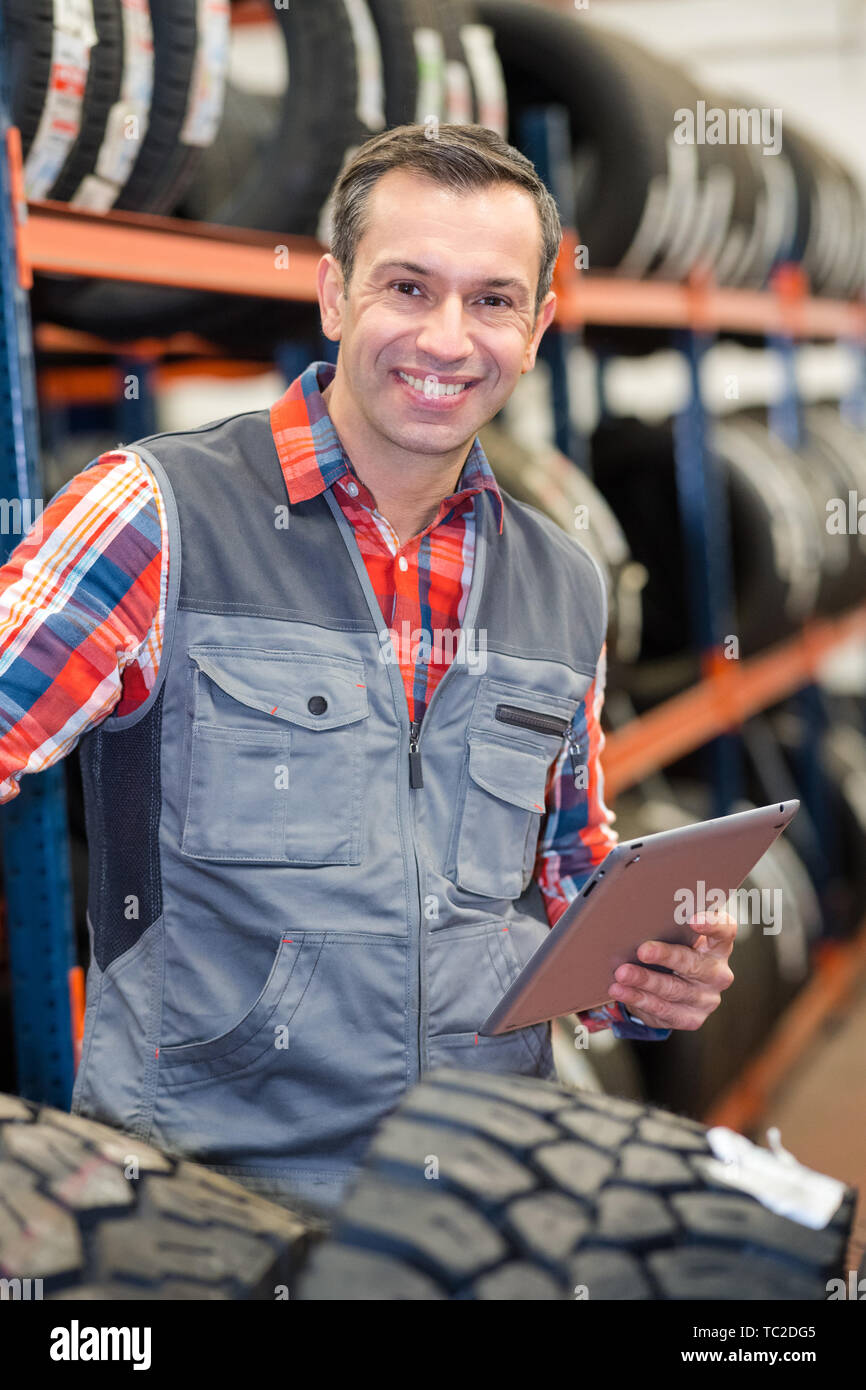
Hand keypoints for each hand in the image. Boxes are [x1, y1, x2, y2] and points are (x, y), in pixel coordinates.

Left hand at [607, 910, 736, 1030]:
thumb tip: (639, 911)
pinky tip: (620, 991)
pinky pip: (663, 1010)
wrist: (671, 987)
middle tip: (642, 950)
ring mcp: (707, 999)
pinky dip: (638, 999)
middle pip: (693, 964)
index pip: (725, 930)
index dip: (712, 924)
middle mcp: (718, 973)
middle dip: (665, 956)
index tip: (692, 920)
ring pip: (674, 990)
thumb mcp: (675, 935)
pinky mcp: (691, 1018)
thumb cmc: (672, 949)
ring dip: (645, 980)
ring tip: (621, 973)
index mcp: (719, 946)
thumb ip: (669, 923)